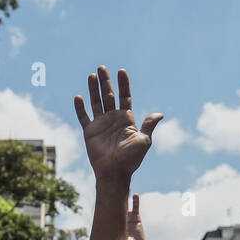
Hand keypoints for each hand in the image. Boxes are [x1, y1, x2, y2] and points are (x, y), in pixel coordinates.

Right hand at [74, 66, 162, 185]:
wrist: (115, 173)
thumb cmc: (131, 159)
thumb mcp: (144, 141)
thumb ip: (148, 125)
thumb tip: (160, 114)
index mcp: (126, 119)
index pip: (125, 97)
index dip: (123, 84)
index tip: (121, 71)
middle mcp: (113, 119)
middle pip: (109, 96)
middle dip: (106, 82)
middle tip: (102, 67)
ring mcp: (101, 124)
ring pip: (96, 102)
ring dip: (94, 89)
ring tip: (92, 76)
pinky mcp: (90, 132)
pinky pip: (84, 117)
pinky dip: (80, 108)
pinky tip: (78, 97)